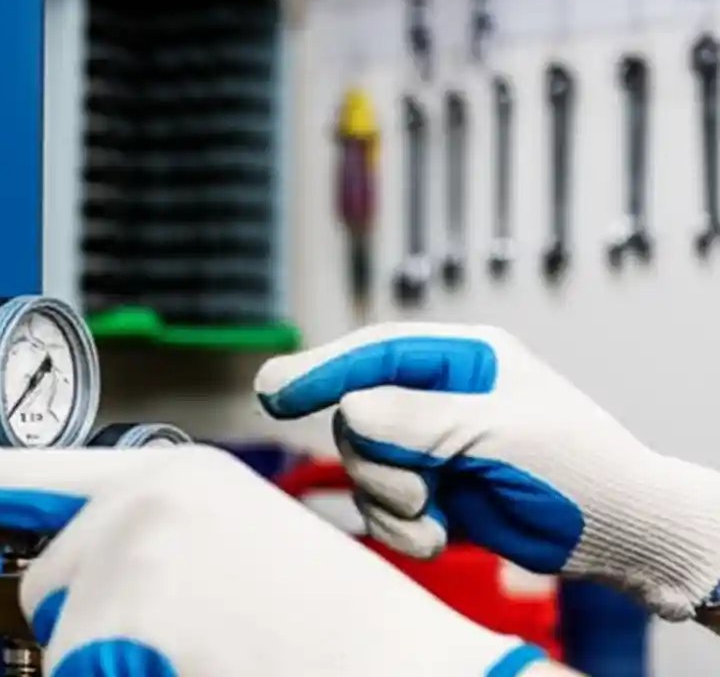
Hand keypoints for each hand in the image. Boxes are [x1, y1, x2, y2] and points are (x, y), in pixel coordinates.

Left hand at [0, 439, 545, 675]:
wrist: (408, 671)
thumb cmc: (328, 630)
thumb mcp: (233, 553)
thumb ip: (144, 546)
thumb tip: (64, 572)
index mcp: (176, 480)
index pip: (40, 469)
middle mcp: (143, 501)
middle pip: (44, 585)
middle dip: (89, 628)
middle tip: (188, 640)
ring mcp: (130, 556)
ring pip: (58, 646)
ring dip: (112, 666)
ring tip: (208, 659)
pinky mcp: (121, 619)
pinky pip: (77, 676)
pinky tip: (203, 672)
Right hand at [255, 322, 719, 620]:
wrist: (620, 535)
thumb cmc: (580, 468)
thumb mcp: (500, 433)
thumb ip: (419, 418)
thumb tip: (348, 411)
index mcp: (463, 357)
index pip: (375, 351)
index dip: (321, 368)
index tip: (273, 391)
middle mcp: (439, 395)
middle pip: (357, 415)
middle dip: (377, 462)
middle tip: (415, 492)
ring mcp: (433, 444)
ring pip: (364, 464)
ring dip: (390, 501)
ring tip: (433, 521)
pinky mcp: (431, 490)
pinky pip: (380, 504)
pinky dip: (399, 528)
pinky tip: (437, 540)